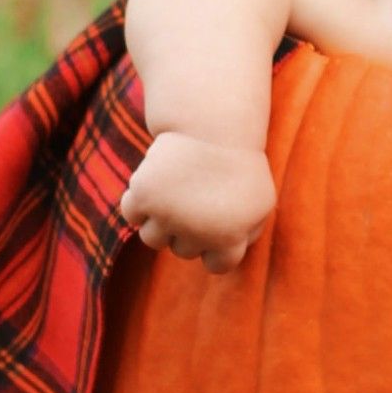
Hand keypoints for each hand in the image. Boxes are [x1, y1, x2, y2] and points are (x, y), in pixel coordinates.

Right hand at [119, 132, 276, 271]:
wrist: (213, 126)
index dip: (214, 247)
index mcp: (230, 239)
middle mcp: (199, 233)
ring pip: (153, 239)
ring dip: (161, 219)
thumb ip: (247, 235)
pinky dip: (138, 201)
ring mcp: (170, 216)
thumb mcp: (260, 202)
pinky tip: (156, 182)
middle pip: (182, 250)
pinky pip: (131, 215)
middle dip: (188, 229)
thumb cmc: (238, 166)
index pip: (216, 266)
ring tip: (176, 191)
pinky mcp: (144, 196)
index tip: (217, 225)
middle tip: (197, 197)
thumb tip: (221, 259)